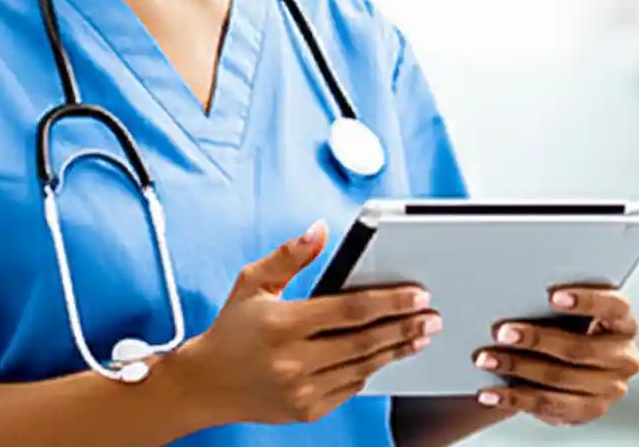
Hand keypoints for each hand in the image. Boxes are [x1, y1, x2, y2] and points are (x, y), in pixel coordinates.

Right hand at [178, 221, 440, 425]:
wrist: (206, 384)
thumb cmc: (231, 330)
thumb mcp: (252, 283)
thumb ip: (290, 255)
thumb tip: (320, 229)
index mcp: (281, 324)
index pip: (348, 310)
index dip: (388, 302)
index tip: (417, 294)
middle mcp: (292, 360)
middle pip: (364, 341)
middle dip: (403, 326)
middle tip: (431, 316)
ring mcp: (301, 390)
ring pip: (363, 367)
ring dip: (395, 350)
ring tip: (420, 335)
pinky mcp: (306, 410)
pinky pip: (350, 388)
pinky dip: (370, 370)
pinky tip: (385, 355)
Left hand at [472, 287, 638, 426]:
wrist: (573, 365)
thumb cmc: (567, 324)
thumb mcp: (569, 309)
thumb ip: (554, 300)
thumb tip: (512, 284)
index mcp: (623, 323)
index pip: (613, 307)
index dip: (585, 301)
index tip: (551, 295)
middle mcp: (624, 358)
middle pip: (580, 349)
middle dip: (536, 339)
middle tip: (501, 331)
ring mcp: (609, 389)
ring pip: (560, 379)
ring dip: (517, 368)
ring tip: (485, 359)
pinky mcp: (587, 411)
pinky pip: (547, 406)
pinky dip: (514, 399)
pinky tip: (489, 393)